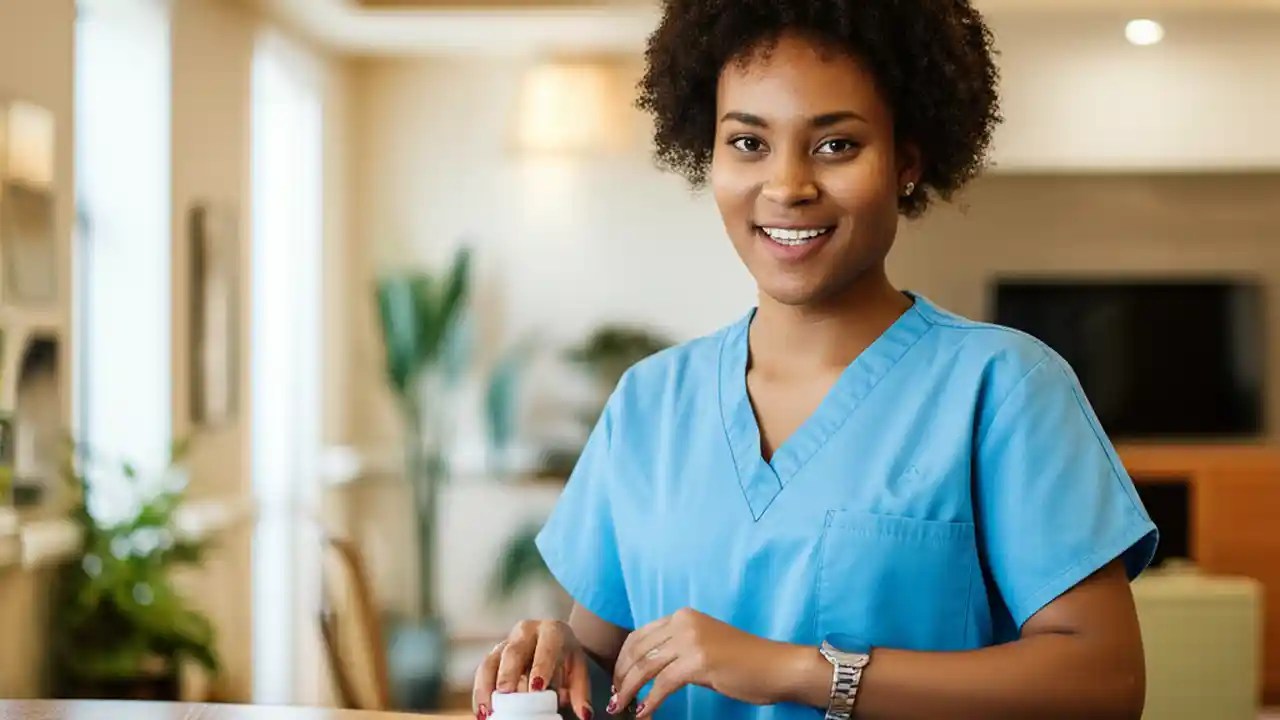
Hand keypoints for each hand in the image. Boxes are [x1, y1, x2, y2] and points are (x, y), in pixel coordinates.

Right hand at [473, 619, 593, 719]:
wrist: (553, 642)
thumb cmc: (565, 657)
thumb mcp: (578, 671)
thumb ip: (580, 692)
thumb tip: (585, 715)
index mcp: (551, 631)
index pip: (547, 646)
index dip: (541, 665)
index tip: (537, 687)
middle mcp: (525, 632)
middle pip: (514, 651)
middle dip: (509, 673)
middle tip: (507, 693)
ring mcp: (506, 642)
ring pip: (492, 661)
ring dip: (487, 685)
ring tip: (489, 709)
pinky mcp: (493, 656)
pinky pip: (482, 672)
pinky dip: (480, 692)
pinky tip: (482, 711)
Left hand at [610, 608, 792, 716]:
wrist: (777, 666)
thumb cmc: (744, 661)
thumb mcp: (704, 646)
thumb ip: (677, 650)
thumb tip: (647, 670)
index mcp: (683, 616)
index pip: (640, 635)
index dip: (623, 659)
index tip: (617, 678)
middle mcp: (684, 622)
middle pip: (638, 650)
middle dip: (621, 676)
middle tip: (615, 696)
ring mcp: (691, 640)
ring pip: (645, 667)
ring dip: (629, 690)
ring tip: (621, 706)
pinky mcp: (698, 662)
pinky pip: (662, 684)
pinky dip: (649, 701)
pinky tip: (644, 713)